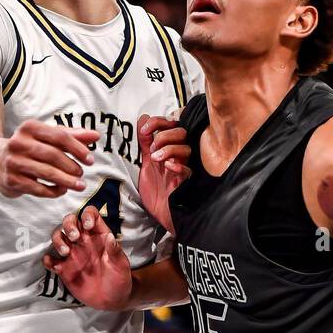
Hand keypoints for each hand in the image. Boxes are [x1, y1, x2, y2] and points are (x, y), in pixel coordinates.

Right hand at [0, 120, 98, 199]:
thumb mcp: (46, 137)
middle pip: (54, 155)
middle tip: (82, 174)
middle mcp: (19, 143)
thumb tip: (95, 136)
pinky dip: (54, 191)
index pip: (60, 136)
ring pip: (47, 173)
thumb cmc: (27, 147)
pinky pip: (38, 188)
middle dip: (72, 166)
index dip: (78, 149)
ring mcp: (13, 162)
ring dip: (67, 181)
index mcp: (29, 127)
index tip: (90, 159)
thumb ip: (71, 136)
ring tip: (79, 185)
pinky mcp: (11, 180)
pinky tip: (62, 190)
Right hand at [43, 207, 133, 309]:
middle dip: (69, 225)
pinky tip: (53, 265)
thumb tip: (110, 237)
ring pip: (58, 237)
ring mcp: (72, 254)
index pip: (90, 215)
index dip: (87, 215)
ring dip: (58, 240)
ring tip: (65, 252)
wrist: (112, 299)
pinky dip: (48, 260)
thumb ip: (115, 251)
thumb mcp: (121, 265)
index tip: (88, 226)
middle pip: (70, 221)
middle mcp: (83, 241)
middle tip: (74, 238)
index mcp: (99, 235)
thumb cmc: (119, 278)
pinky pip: (50, 259)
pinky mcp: (64, 268)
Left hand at [136, 115, 190, 233]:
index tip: (144, 129)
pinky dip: (178, 166)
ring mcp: (184, 168)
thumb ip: (145, 142)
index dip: (158, 122)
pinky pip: (189, 171)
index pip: (171, 125)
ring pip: (186, 149)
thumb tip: (143, 119)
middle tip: (151, 147)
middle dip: (164, 135)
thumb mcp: (146, 163)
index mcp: (169, 148)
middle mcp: (178, 156)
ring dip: (169, 149)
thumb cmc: (156, 190)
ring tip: (156, 158)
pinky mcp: (186, 183)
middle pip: (181, 133)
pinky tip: (168, 166)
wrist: (159, 214)